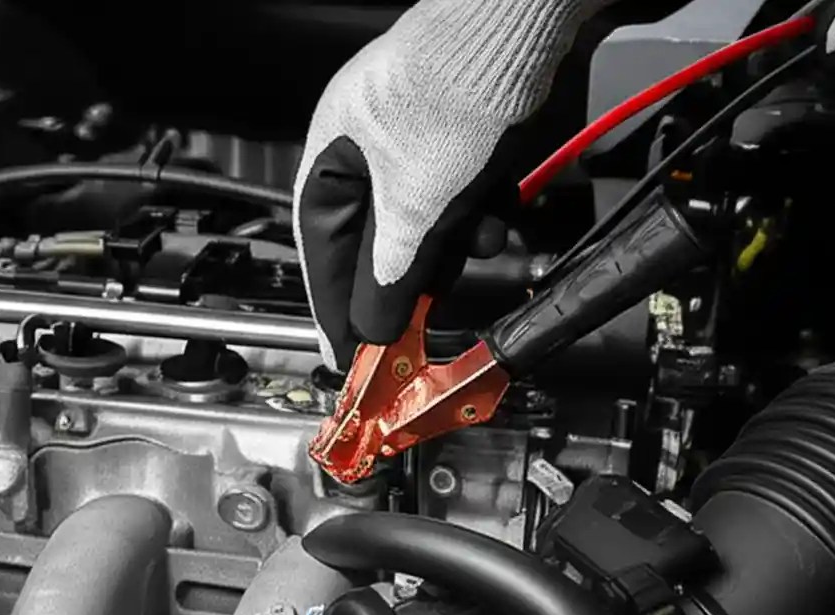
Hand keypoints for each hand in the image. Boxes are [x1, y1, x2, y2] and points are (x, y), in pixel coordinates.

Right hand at [293, 0, 602, 370]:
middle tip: (422, 319)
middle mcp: (361, 154)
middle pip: (376, 246)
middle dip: (410, 278)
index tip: (350, 359)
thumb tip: (373, 329)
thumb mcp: (415, 212)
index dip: (337, 315)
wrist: (512, 35)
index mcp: (328, 167)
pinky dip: (474, 212)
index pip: (322, 261)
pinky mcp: (451, 137)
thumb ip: (389, 280)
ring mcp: (407, 144)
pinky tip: (493, 213)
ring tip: (476, 239)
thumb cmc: (449, 95)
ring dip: (452, 244)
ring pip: (422, 223)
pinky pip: (454, 196)